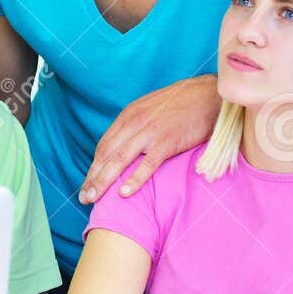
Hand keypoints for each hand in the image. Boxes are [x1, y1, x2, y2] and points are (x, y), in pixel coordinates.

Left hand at [79, 75, 220, 202]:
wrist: (208, 95)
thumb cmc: (182, 104)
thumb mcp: (150, 109)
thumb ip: (136, 125)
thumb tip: (126, 144)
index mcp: (129, 115)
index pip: (104, 145)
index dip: (94, 166)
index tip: (87, 183)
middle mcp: (134, 122)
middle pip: (107, 154)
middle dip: (93, 177)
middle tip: (84, 197)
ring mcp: (150, 132)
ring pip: (120, 159)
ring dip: (104, 180)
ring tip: (94, 198)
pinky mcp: (168, 141)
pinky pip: (148, 163)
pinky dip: (135, 179)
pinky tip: (124, 193)